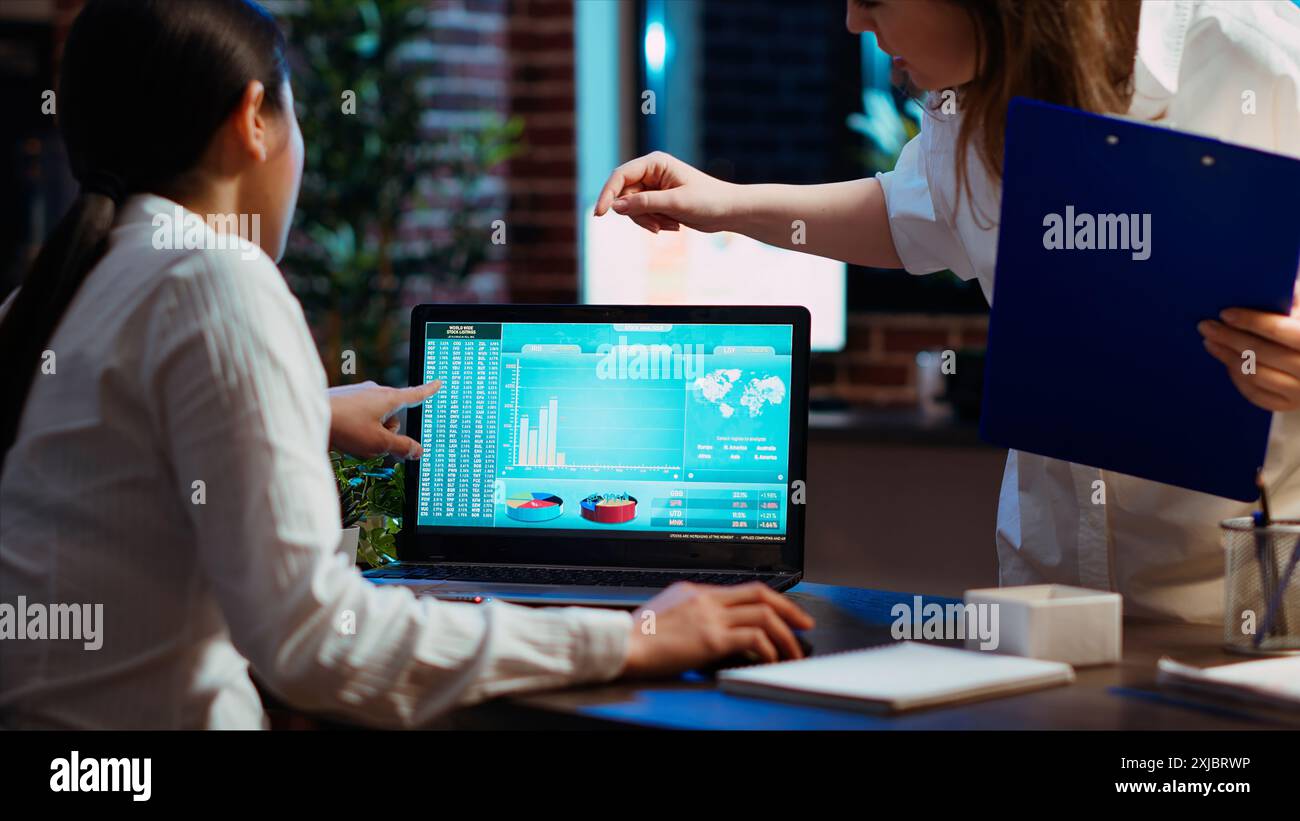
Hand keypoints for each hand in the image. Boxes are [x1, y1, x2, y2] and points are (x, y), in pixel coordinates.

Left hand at [328, 380, 441, 458]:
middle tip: (371, 444)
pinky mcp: (345, 399)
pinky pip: (359, 417)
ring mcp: (359, 393)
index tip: (438, 382)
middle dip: (387, 433)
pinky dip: (355, 429)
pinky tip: (342, 434)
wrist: (308, 414)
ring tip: (351, 439)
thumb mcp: (379, 443)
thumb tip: (418, 451)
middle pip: (393, 417)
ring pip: (375, 419)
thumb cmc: (345, 427)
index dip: (429, 391)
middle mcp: (376, 391)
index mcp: (389, 398)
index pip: (416, 395)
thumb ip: (402, 447)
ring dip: (370, 433)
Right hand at [594, 151, 741, 233]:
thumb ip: (644, 203)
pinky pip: (642, 215)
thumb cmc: (708, 201)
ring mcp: (653, 187)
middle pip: (623, 195)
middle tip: (657, 227)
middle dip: (637, 214)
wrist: (729, 211)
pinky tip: (674, 226)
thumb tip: (616, 206)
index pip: (620, 176)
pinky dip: (653, 224)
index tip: (600, 214)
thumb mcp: (675, 203)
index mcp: (655, 162)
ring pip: (631, 208)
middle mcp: (651, 172)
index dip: (607, 194)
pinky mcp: (657, 201)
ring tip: (671, 226)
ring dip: (647, 221)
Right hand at [620, 581, 814, 677]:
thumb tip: (708, 629)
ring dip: (786, 634)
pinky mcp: (711, 638)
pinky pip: (754, 637)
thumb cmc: (634, 637)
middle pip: (760, 593)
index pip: (743, 589)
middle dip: (789, 608)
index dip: (770, 600)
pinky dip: (769, 648)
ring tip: (793, 651)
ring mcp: (710, 616)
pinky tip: (769, 660)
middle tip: (805, 624)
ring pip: (764, 614)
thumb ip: (690, 614)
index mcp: (695, 591)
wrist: (619, 643)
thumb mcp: (665, 614)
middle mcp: (706, 598)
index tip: (783, 611)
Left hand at [1200, 286, 1299, 411]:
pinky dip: (1237, 378)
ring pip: (1255, 375)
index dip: (1251, 321)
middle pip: (1262, 353)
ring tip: (1211, 342)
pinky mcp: (1288, 405)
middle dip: (1230, 338)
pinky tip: (1226, 362)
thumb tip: (1254, 290)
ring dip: (1228, 357)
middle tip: (1206, 326)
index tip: (1225, 313)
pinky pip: (1255, 394)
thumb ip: (1289, 304)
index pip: (1281, 330)